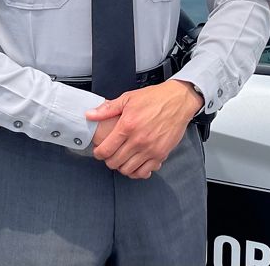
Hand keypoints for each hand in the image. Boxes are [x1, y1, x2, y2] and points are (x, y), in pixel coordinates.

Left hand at [85, 80, 203, 179]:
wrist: (178, 101)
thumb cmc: (154, 98)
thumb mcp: (128, 98)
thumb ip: (107, 109)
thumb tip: (90, 115)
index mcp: (127, 126)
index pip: (106, 149)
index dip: (98, 153)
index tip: (99, 151)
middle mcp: (138, 140)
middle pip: (115, 162)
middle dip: (108, 160)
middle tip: (109, 155)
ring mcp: (150, 149)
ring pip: (128, 169)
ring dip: (121, 167)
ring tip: (121, 160)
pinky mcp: (161, 154)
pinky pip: (144, 172)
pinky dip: (136, 172)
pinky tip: (135, 165)